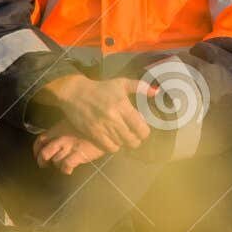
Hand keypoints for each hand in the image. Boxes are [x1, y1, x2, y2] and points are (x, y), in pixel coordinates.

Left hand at [33, 128, 105, 173]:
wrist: (107, 127)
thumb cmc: (91, 124)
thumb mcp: (75, 121)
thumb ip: (65, 128)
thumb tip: (57, 136)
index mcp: (58, 128)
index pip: (40, 140)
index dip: (36, 150)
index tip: (38, 155)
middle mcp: (61, 137)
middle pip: (44, 154)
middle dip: (42, 162)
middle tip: (46, 165)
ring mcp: (69, 147)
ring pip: (55, 161)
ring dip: (58, 165)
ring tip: (63, 164)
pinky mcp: (79, 155)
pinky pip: (66, 166)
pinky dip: (66, 170)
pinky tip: (69, 169)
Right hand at [37, 75, 156, 153]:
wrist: (75, 93)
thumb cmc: (101, 88)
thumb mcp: (121, 83)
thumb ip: (140, 87)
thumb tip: (156, 92)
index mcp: (123, 106)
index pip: (141, 128)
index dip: (144, 133)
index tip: (142, 130)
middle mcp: (114, 118)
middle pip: (132, 140)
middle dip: (136, 140)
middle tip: (134, 136)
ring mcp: (103, 127)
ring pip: (121, 145)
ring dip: (124, 143)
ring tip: (123, 136)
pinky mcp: (93, 133)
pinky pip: (109, 148)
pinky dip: (113, 147)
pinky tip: (113, 140)